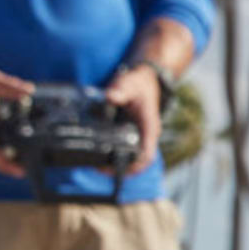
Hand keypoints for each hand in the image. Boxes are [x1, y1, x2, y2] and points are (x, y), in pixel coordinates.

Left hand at [103, 62, 165, 177]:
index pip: (147, 152)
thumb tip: (111, 97)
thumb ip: (120, 90)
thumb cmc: (138, 83)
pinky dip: (118, 158)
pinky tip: (102, 158)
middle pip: (141, 162)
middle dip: (124, 170)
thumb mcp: (128, 84)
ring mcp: (142, 136)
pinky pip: (130, 152)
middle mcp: (147, 134)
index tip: (118, 169)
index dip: (135, 165)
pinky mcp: (135, 135)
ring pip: (136, 159)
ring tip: (99, 167)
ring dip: (120, 166)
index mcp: (149, 125)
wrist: (145, 79)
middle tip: (101, 170)